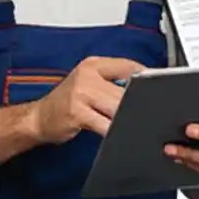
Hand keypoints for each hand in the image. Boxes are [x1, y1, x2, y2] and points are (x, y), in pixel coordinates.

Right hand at [29, 56, 143, 143]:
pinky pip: (105, 123)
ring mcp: (81, 94)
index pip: (128, 66)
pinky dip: (115, 130)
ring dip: (129, 117)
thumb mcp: (88, 83)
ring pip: (117, 106)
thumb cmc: (67, 103)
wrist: (37, 118)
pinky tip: (120, 134)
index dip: (146, 77)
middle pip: (126, 88)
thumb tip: (144, 86)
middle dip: (139, 101)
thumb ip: (112, 81)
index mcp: (93, 65)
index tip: (160, 87)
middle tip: (152, 111)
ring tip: (139, 123)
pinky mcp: (77, 113)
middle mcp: (87, 75)